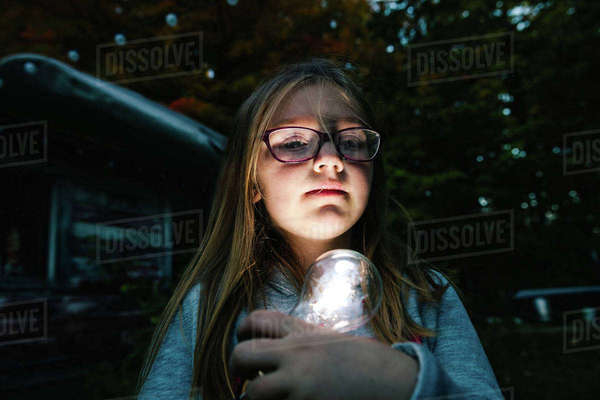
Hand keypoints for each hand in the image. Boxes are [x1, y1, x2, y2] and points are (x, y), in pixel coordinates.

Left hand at [229, 310, 417, 399]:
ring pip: (253, 394)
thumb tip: (272, 351)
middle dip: (239, 369)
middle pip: (242, 355)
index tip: (246, 346)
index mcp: (301, 333)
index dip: (243, 332)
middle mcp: (295, 354)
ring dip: (256, 399)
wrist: (394, 382)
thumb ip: (300, 340)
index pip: (255, 321)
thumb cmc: (364, 363)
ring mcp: (299, 384)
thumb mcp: (329, 340)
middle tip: (248, 380)